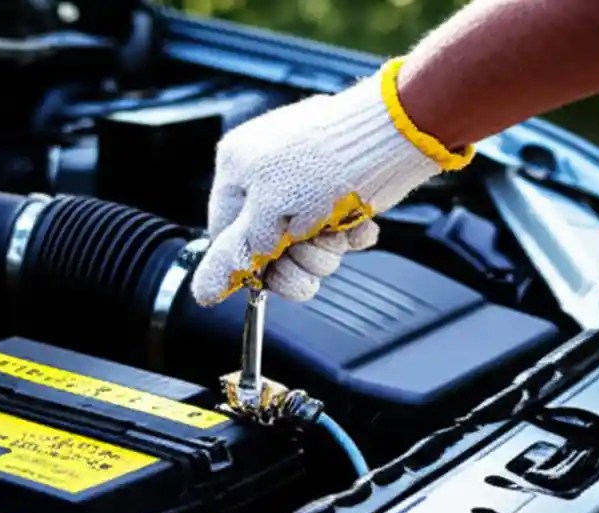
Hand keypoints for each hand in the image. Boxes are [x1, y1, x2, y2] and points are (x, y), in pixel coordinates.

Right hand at [190, 58, 474, 305]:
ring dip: (323, 252)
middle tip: (313, 254)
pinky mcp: (337, 191)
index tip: (267, 276)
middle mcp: (266, 174)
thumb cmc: (327, 163)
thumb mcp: (269, 214)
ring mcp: (304, 183)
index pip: (225, 235)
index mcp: (237, 168)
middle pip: (266, 246)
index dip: (248, 262)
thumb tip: (203, 290)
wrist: (394, 135)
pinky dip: (348, 236)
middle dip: (293, 260)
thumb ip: (237, 254)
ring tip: (338, 235)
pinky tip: (358, 227)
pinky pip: (331, 231)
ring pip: (302, 244)